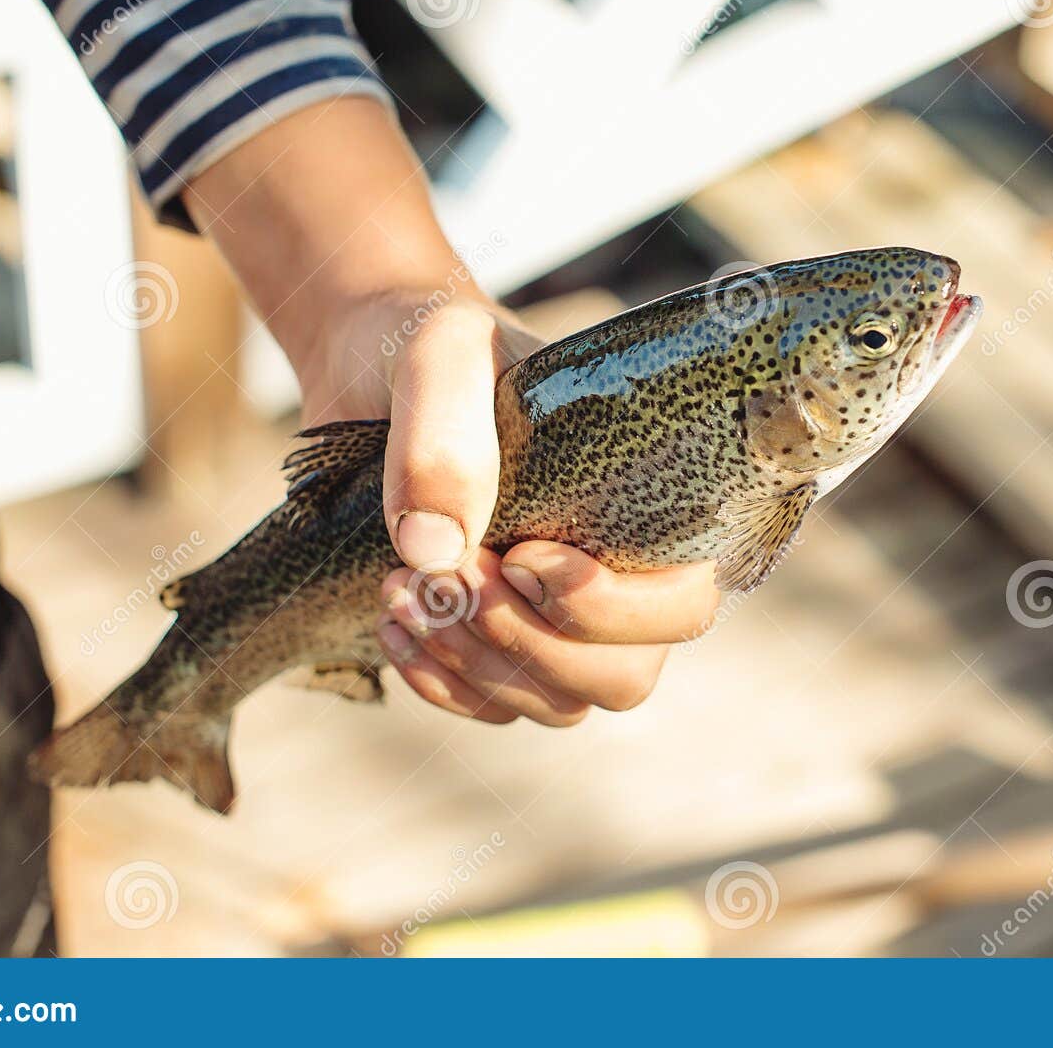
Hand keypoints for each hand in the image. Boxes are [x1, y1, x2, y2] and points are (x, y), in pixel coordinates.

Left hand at [184, 98, 719, 724]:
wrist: (370, 363)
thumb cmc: (433, 344)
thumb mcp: (439, 354)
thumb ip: (443, 434)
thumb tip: (431, 551)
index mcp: (644, 503)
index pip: (682, 604)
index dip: (609, 609)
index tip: (521, 556)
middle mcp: (616, 573)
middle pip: (625, 677)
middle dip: (532, 646)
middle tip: (455, 578)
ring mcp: (555, 619)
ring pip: (557, 703)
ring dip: (475, 665)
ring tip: (399, 589)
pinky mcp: (493, 641)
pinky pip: (490, 706)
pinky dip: (439, 682)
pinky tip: (392, 621)